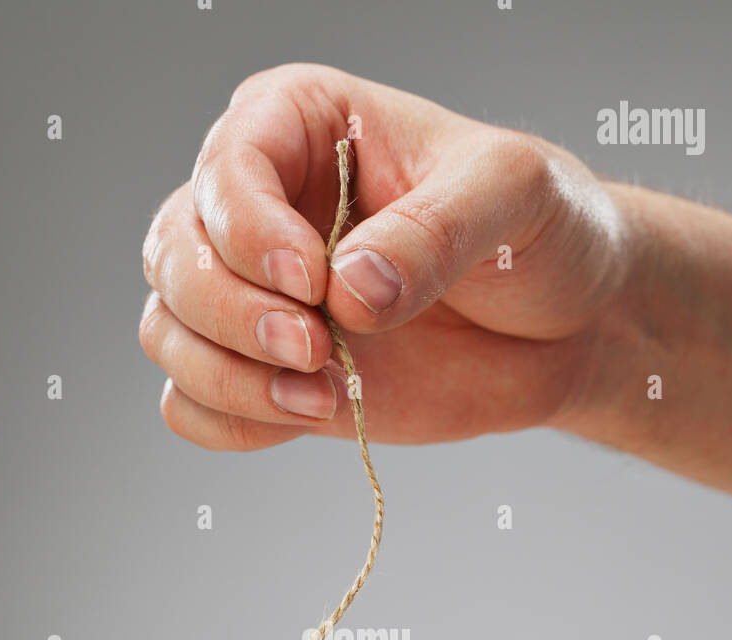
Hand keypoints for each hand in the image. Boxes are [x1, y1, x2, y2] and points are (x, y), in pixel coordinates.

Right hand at [138, 62, 625, 451]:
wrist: (563, 328)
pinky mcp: (269, 374)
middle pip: (175, 255)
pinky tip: (305, 414)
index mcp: (300, 126)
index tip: (312, 280)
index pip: (226, 169)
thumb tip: (350, 287)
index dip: (250, 231)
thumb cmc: (540, 232)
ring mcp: (256, 298)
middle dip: (232, 314)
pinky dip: (230, 421)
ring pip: (168, 332)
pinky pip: (195, 406)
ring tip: (320, 395)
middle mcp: (257, 209)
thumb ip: (435, 230)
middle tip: (315, 348)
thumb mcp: (513, 196)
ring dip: (229, 376)